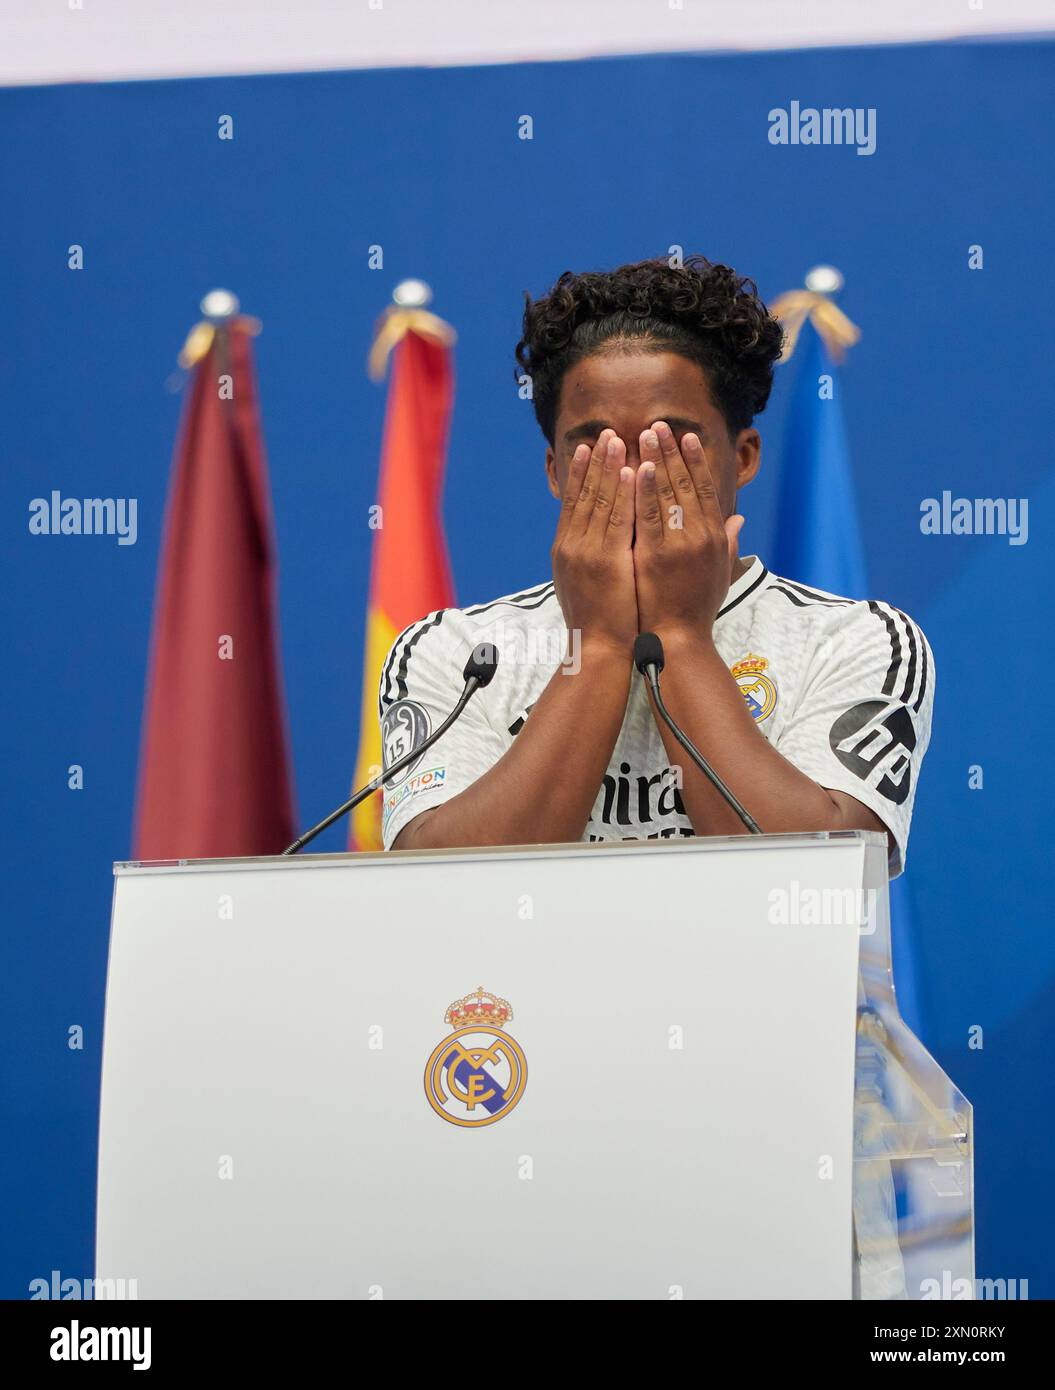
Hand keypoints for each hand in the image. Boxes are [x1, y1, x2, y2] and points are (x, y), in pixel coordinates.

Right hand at [551, 429, 637, 657]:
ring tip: (619, 439)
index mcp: (566, 549)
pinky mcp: (606, 561)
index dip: (581, 472)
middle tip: (606, 431)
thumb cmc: (598, 621)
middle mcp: (571, 545)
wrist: (596, 649)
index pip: (573, 501)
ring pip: (599, 500)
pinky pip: (617, 519)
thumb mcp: (586, 583)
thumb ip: (592, 555)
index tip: (590, 446)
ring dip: (609, 467)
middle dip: (596, 461)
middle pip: (583, 494)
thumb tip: (595, 537)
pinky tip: (632, 470)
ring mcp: (586, 552)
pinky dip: (624, 493)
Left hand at [632, 421, 743, 643]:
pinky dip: (644, 490)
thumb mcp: (720, 573)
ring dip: (656, 459)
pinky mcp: (656, 555)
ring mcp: (679, 544)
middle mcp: (701, 536)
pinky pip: (648, 515)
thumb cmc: (696, 610)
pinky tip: (637, 467)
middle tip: (657, 424)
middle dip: (671, 451)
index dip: (695, 460)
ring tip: (644, 434)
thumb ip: (729, 543)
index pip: (705, 489)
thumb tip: (740, 521)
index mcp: (715, 537)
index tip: (686, 437)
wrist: (677, 641)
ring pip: (667, 493)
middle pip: (685, 483)